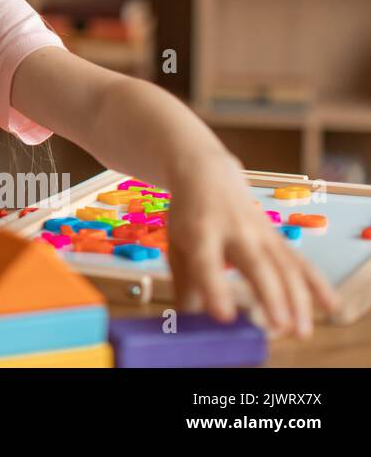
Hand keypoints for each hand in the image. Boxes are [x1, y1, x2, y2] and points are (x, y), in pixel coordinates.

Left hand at [166, 155, 339, 335]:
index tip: (224, 316)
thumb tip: (193, 324)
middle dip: (270, 295)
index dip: (216, 289)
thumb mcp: (177, 245)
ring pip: (284, 266)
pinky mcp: (276, 237)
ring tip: (301, 330)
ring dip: (297, 299)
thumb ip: (185, 283)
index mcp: (200, 232)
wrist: (207, 175)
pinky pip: (299, 260)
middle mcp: (234, 231)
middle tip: (279, 325)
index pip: (207, 262)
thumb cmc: (189, 217)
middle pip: (255, 264)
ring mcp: (260, 233)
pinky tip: (329, 305)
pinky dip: (316, 282)